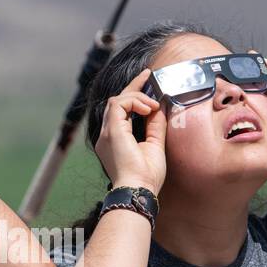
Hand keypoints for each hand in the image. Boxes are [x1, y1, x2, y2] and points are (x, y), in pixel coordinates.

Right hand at [95, 68, 166, 194]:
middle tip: (148, 75)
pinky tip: (148, 108)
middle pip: (116, 102)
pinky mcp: (111, 131)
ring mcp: (107, 133)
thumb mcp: (154, 145)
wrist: (139, 190)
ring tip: (153, 105)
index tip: (147, 82)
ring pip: (117, 100)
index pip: (120, 111)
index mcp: (115, 141)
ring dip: (137, 97)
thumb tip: (160, 107)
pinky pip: (119, 104)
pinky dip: (134, 102)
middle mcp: (107, 135)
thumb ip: (155, 125)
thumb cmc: (146, 176)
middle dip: (133, 87)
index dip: (133, 95)